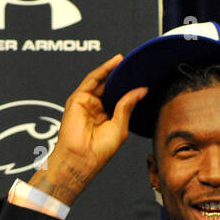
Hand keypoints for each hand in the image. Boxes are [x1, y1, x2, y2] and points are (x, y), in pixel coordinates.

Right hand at [27, 54, 148, 205]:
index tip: (141, 77)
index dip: (128, 86)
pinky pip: (91, 80)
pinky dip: (102, 70)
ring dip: (112, 69)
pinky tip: (114, 63)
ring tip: (125, 60)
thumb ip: (127, 106)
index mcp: (106, 117)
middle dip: (120, 75)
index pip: (118, 96)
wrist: (82, 159)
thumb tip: (142, 90)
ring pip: (100, 80)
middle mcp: (95, 108)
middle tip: (134, 65)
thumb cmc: (98, 151)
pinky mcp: (77, 99)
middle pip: (109, 86)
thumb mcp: (120, 126)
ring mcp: (86, 103)